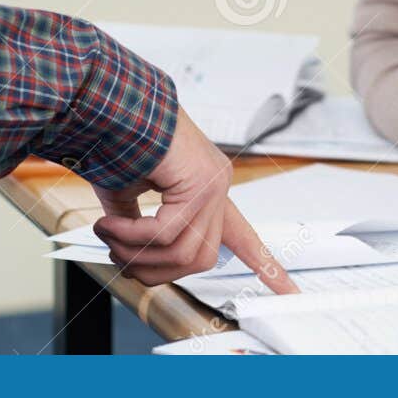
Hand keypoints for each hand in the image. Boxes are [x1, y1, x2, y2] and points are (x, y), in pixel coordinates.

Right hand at [91, 108, 296, 293]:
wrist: (110, 105)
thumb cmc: (116, 142)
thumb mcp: (128, 196)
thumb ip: (138, 230)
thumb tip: (130, 262)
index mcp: (205, 190)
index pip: (243, 235)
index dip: (264, 265)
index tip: (289, 292)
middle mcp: (217, 187)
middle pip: (201, 259)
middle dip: (154, 269)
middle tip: (118, 255)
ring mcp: (213, 183)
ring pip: (184, 251)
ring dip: (136, 253)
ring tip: (108, 235)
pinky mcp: (201, 180)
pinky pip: (166, 232)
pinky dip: (131, 236)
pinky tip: (108, 224)